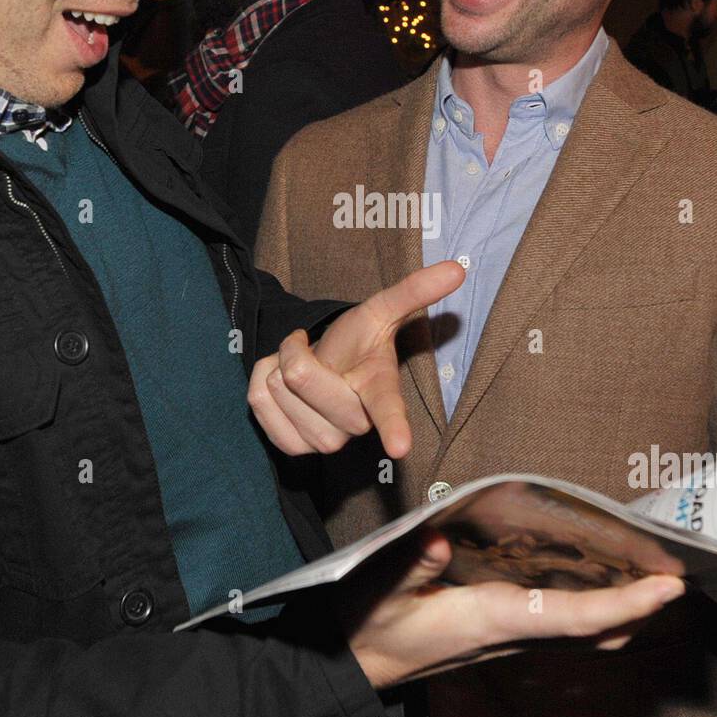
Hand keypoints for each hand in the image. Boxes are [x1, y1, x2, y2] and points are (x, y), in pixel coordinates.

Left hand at [249, 260, 464, 458]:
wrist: (327, 371)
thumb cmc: (356, 343)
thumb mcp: (380, 311)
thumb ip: (414, 290)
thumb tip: (458, 267)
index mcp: (382, 390)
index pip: (389, 409)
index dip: (394, 427)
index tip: (401, 448)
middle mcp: (357, 423)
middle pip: (302, 379)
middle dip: (294, 352)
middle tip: (310, 348)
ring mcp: (326, 441)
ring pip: (278, 391)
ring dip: (276, 366)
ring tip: (300, 367)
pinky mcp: (294, 448)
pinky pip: (258, 405)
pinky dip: (260, 382)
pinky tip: (281, 386)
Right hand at [338, 529, 686, 689]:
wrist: (354, 663)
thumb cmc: (368, 621)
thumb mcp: (382, 588)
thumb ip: (411, 563)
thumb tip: (440, 540)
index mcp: (490, 618)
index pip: (573, 616)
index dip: (625, 603)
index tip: (668, 587)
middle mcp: (511, 634)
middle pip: (595, 633)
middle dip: (641, 610)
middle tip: (681, 576)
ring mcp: (509, 641)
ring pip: (585, 637)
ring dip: (624, 615)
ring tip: (655, 579)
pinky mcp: (502, 638)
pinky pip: (564, 632)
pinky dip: (597, 616)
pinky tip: (605, 591)